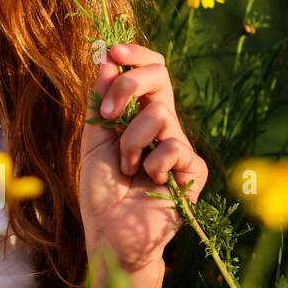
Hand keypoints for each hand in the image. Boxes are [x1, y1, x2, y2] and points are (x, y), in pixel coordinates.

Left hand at [79, 42, 207, 270]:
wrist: (112, 235)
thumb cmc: (101, 193)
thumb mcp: (93, 142)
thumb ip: (100, 104)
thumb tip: (105, 60)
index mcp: (140, 116)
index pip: (151, 71)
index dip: (136, 55)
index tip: (113, 52)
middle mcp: (164, 126)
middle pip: (161, 76)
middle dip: (130, 85)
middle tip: (111, 113)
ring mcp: (181, 146)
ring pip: (159, 114)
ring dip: (130, 141)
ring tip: (127, 168)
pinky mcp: (195, 170)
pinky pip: (174, 147)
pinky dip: (152, 164)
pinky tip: (150, 184)